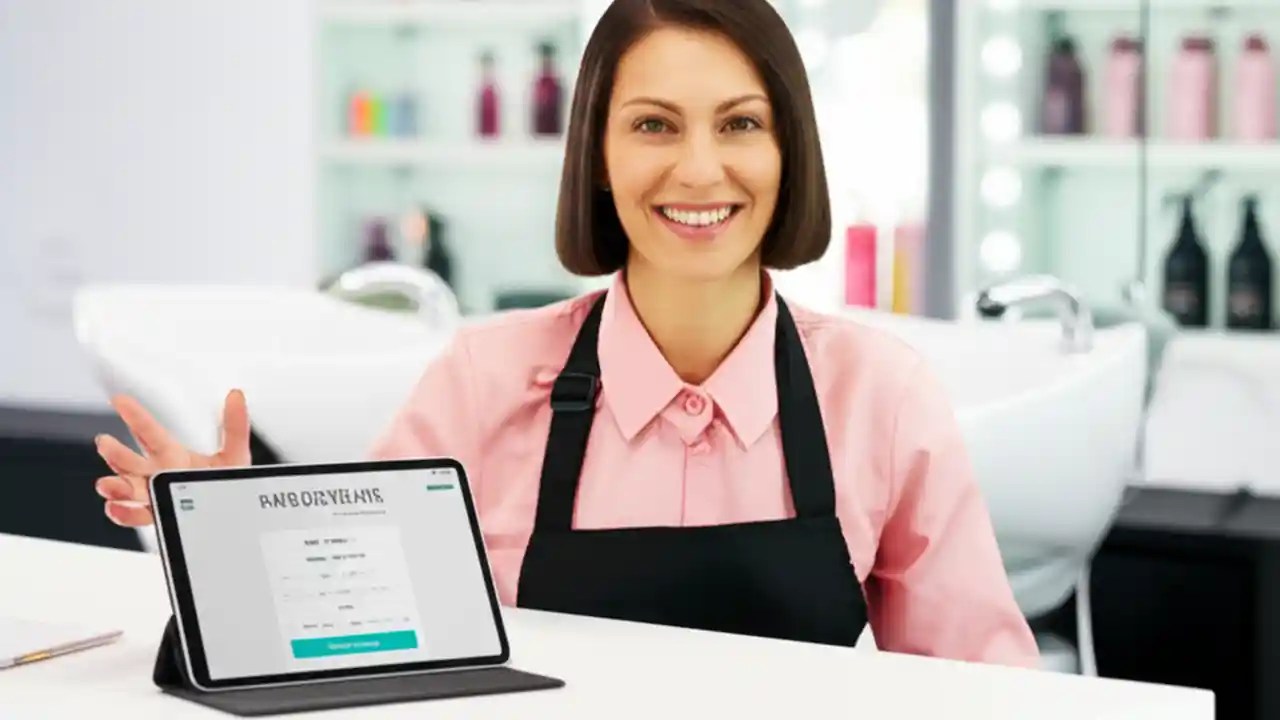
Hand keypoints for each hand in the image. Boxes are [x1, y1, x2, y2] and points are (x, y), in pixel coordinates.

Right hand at [93, 389, 250, 526]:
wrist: (234, 514)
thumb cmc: (228, 484)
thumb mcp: (235, 453)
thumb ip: (235, 425)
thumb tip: (236, 396)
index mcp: (174, 456)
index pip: (151, 433)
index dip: (136, 416)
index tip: (119, 400)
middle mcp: (159, 475)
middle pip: (132, 463)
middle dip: (117, 454)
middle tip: (105, 442)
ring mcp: (156, 496)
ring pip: (129, 490)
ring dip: (115, 486)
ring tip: (106, 483)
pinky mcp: (159, 517)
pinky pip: (137, 516)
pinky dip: (124, 513)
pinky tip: (116, 507)